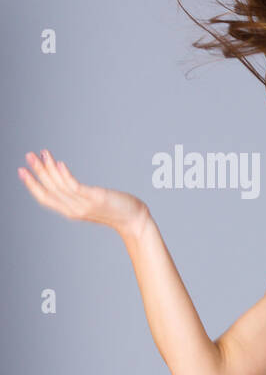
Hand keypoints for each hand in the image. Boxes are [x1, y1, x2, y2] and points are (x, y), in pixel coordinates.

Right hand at [18, 149, 147, 234]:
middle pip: (49, 189)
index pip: (44, 198)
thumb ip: (79, 196)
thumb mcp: (92, 204)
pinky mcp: (95, 198)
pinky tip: (59, 163)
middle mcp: (74, 209)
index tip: (22, 170)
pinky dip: (64, 174)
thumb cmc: (116, 210)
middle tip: (28, 155)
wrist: (135, 220)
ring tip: (42, 153)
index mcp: (70, 211)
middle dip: (37, 172)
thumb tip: (69, 183)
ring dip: (48, 168)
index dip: (31, 184)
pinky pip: (75, 186)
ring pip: (59, 185)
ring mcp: (84, 205)